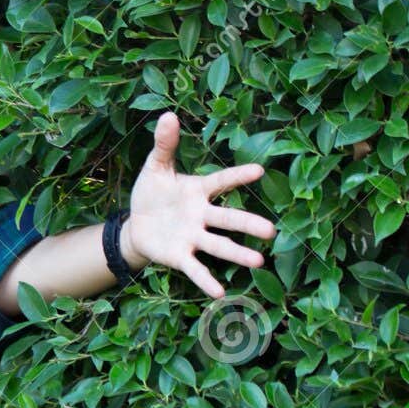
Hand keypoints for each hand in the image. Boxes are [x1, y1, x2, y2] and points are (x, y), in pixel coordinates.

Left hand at [120, 111, 276, 298]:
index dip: (238, 176)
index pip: (221, 181)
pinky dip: (206, 279)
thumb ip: (165, 145)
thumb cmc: (153, 193)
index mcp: (198, 190)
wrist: (137, 225)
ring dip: (237, 253)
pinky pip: (195, 268)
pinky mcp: (180, 255)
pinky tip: (218, 292)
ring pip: (218, 245)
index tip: (259, 170)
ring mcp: (193, 237)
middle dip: (248, 223)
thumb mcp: (155, 167)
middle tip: (271, 230)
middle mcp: (201, 214)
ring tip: (259, 261)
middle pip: (228, 218)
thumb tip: (167, 115)